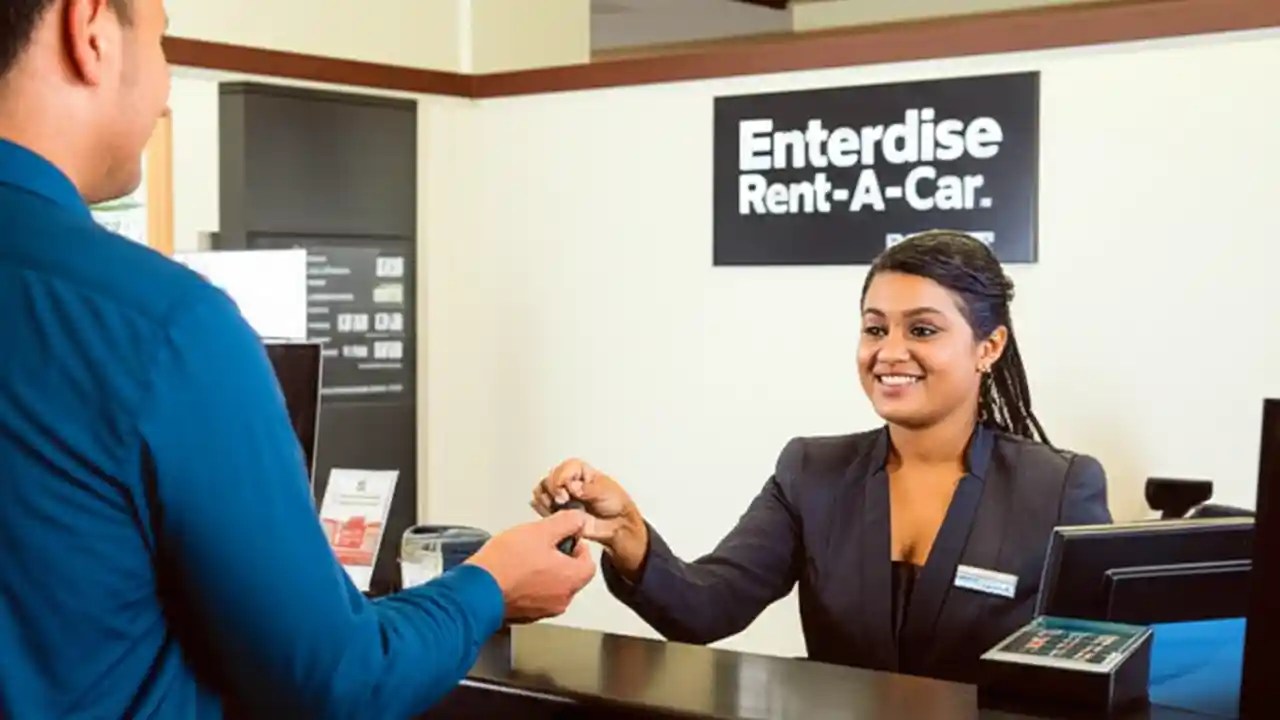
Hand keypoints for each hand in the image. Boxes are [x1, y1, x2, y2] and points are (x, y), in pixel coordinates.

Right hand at [465, 511, 595, 622]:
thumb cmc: (506, 563)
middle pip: (572, 576)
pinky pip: (535, 598)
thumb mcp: (540, 531)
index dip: (578, 546)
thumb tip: (578, 519)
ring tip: (524, 558)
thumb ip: (566, 523)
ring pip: (553, 587)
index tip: (565, 537)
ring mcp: (543, 610)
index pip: (589, 563)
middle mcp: (562, 599)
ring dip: (545, 573)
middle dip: (560, 559)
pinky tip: (514, 573)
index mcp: (571, 579)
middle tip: (542, 545)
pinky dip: (530, 586)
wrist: (476, 590)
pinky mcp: (525, 616)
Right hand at [531, 459, 648, 579]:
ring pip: (541, 491)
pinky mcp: (555, 510)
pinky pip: (540, 506)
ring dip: (545, 499)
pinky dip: (543, 510)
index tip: (566, 491)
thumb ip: (588, 489)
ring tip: (556, 508)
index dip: (561, 479)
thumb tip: (573, 486)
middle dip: (553, 490)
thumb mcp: (606, 492)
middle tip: (562, 501)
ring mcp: (560, 495)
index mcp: (580, 470)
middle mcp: (568, 481)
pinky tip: (554, 514)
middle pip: (549, 479)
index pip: (563, 468)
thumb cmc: (616, 504)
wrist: (616, 525)